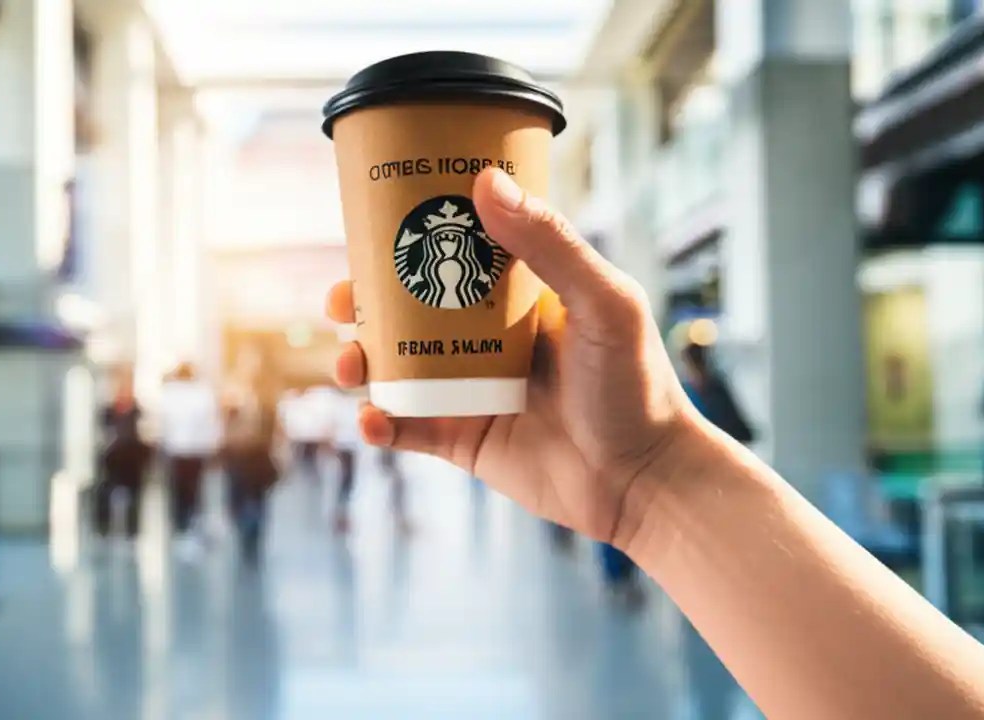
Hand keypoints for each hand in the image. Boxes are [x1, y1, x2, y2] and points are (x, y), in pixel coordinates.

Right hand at [327, 168, 695, 544]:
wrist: (646, 481)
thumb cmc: (638, 385)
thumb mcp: (602, 302)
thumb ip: (549, 244)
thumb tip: (484, 184)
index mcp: (516, 297)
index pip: (449, 254)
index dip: (403, 242)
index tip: (366, 230)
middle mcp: (485, 339)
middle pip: (404, 311)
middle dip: (361, 306)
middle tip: (338, 304)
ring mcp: (469, 390)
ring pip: (394, 368)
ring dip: (359, 362)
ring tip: (350, 366)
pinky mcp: (463, 440)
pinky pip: (406, 429)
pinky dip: (378, 425)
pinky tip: (372, 421)